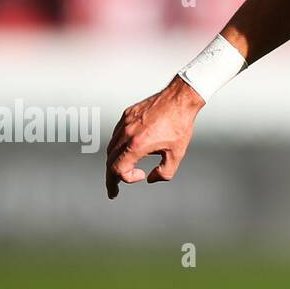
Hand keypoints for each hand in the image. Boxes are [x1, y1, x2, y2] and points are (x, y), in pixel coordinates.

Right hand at [105, 76, 204, 199]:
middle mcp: (127, 133)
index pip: (117, 169)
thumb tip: (150, 179)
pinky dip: (118, 146)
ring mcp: (125, 122)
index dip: (126, 179)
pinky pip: (116, 134)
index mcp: (137, 145)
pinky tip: (127, 150)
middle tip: (113, 189)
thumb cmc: (180, 125)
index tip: (141, 177)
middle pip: (110, 161)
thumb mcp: (177, 155)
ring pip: (111, 147)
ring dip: (114, 161)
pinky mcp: (127, 114)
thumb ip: (163, 173)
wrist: (180, 99)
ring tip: (120, 171)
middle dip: (111, 177)